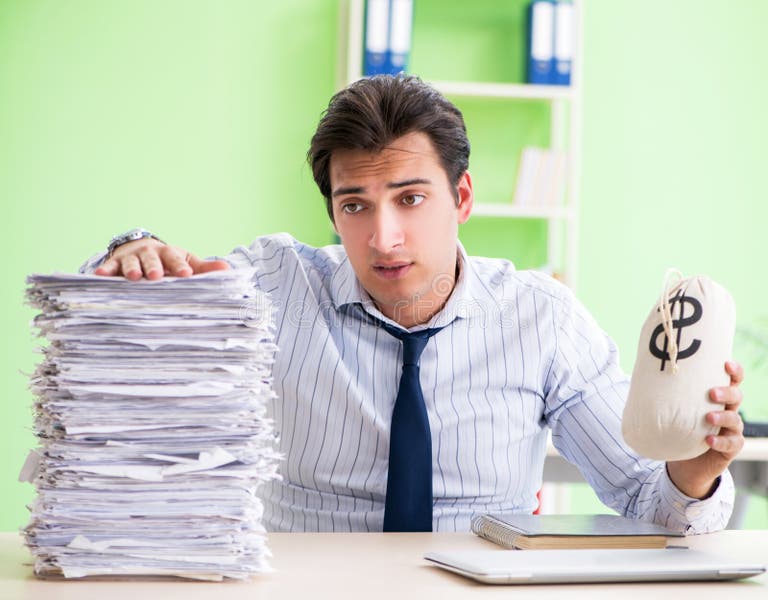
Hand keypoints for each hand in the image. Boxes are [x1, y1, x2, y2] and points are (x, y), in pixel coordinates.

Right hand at [94, 238, 229, 280]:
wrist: (140, 248)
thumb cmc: (167, 260)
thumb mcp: (185, 262)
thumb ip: (204, 268)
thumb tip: (227, 269)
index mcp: (168, 253)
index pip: (175, 259)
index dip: (180, 267)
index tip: (186, 275)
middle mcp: (149, 253)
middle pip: (152, 259)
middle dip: (154, 267)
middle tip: (157, 276)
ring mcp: (132, 257)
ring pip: (131, 262)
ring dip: (132, 269)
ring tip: (134, 277)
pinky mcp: (116, 263)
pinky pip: (110, 267)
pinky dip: (105, 271)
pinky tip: (100, 275)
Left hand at [666, 361, 744, 498]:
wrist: (683, 463)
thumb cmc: (677, 429)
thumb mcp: (672, 409)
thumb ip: (663, 395)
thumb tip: (638, 375)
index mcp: (715, 397)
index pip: (731, 380)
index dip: (733, 371)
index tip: (725, 363)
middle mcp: (727, 410)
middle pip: (736, 396)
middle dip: (727, 392)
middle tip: (712, 393)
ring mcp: (730, 430)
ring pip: (735, 419)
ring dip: (723, 416)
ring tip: (709, 417)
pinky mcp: (730, 448)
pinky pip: (732, 443)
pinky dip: (721, 441)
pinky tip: (709, 439)